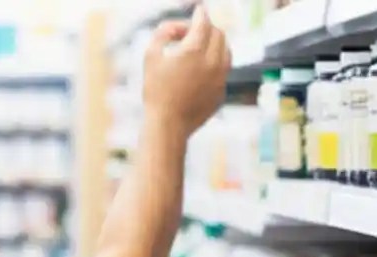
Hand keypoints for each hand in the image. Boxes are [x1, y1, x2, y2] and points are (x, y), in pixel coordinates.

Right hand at [142, 6, 230, 136]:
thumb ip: (162, 34)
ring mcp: (220, 78)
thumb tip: (173, 27)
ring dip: (216, 44)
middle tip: (194, 32)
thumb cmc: (155, 91)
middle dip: (208, 28)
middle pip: (219, 34)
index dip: (201, 14)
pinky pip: (223, 71)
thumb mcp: (150, 57)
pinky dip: (214, 64)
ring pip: (226, 51)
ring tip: (201, 48)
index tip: (199, 9)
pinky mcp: (221, 92)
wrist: (168, 125)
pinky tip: (200, 71)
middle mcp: (212, 62)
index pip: (204, 22)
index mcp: (194, 50)